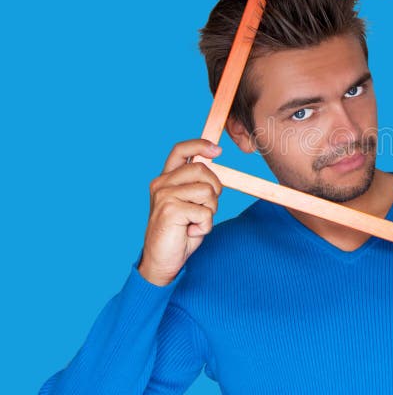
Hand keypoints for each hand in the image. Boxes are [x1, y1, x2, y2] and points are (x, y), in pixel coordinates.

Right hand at [137, 139, 222, 285]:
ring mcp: (164, 196)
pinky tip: (191, 232)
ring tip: (195, 222)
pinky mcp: (170, 210)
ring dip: (210, 211)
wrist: (162, 261)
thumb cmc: (180, 232)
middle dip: (215, 189)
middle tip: (206, 209)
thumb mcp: (190, 203)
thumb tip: (213, 162)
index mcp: (165, 179)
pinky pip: (205, 213)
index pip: (180, 150)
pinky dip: (205, 226)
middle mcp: (161, 184)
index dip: (200, 145)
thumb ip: (197, 184)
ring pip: (207, 191)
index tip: (218, 150)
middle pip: (202, 170)